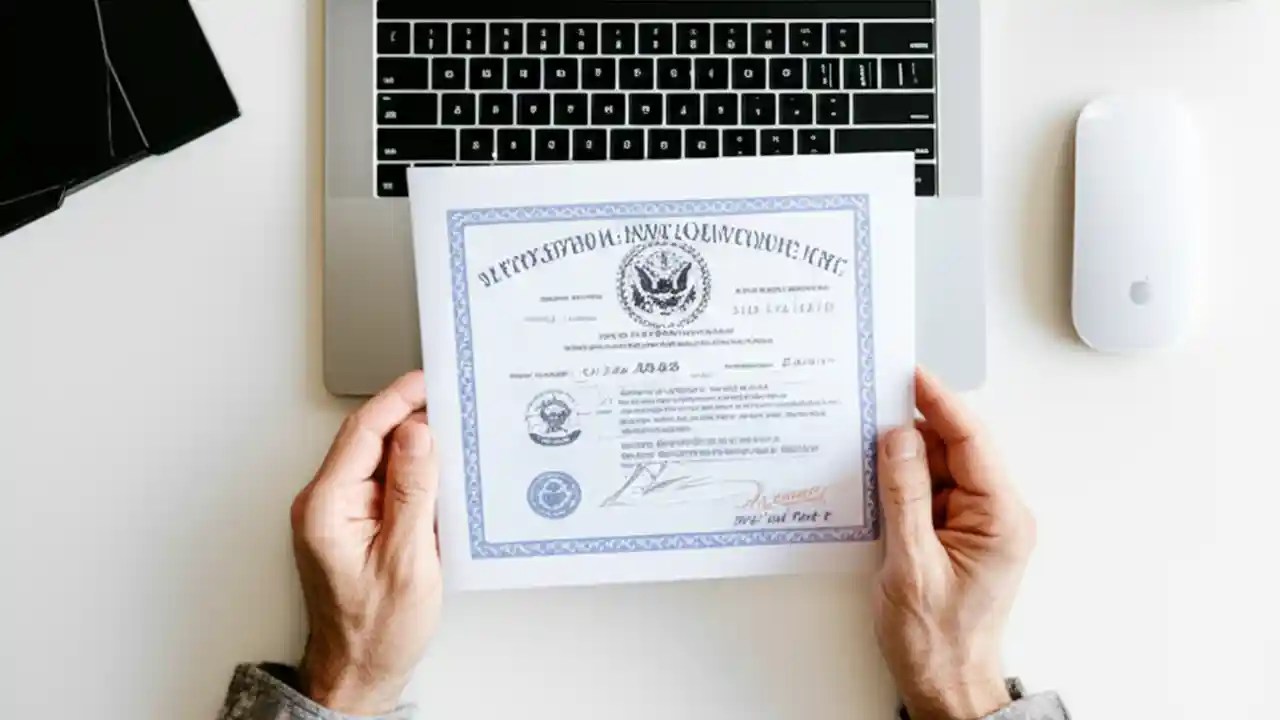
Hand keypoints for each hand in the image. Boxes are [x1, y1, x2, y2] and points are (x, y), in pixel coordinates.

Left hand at [290, 371, 441, 714]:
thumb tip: (416, 435)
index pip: (363, 433)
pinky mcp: (351, 524)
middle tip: (453, 405)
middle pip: (369, 440)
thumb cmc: (376, 630)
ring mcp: (335, 514)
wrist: (358, 672)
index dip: (398, 400)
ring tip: (454, 440)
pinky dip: (412, 475)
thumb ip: (411, 491)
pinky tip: (439, 479)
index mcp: (327, 507)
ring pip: (378, 460)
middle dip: (411, 418)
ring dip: (414, 448)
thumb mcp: (407, 559)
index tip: (428, 382)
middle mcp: (323, 505)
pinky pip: (383, 484)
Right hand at [873, 369, 1035, 719]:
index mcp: (1000, 518)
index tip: (910, 374)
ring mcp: (976, 524)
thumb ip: (905, 496)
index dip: (939, 402)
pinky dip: (901, 482)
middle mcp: (995, 515)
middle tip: (871, 403)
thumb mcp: (911, 564)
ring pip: (938, 467)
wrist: (943, 684)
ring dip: (903, 457)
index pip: (971, 441)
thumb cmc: (936, 640)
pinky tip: (873, 478)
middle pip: (954, 449)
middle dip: (914, 427)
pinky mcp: (954, 533)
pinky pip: (928, 491)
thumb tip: (898, 439)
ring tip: (863, 443)